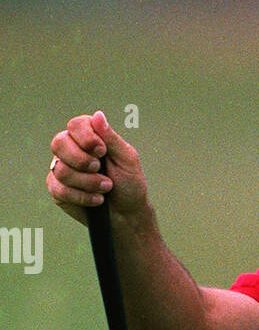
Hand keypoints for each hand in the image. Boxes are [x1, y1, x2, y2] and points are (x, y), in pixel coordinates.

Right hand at [47, 109, 147, 225]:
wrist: (126, 215)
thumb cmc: (130, 184)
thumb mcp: (127, 159)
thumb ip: (111, 138)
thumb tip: (98, 115)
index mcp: (89, 137)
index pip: (75, 125)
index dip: (86, 137)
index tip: (102, 151)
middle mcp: (71, 150)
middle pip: (59, 143)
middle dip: (82, 160)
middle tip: (100, 169)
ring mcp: (61, 169)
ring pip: (60, 169)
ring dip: (88, 182)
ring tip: (106, 188)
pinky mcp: (57, 189)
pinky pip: (59, 189)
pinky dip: (82, 196)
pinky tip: (96, 200)